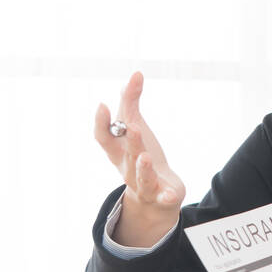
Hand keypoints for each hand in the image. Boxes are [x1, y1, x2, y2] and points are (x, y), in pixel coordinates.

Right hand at [93, 70, 186, 212]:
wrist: (155, 193)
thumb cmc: (140, 154)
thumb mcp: (135, 128)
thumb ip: (132, 102)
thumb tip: (136, 74)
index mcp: (118, 151)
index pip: (104, 138)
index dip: (101, 123)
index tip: (102, 105)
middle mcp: (127, 167)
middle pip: (127, 154)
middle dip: (130, 141)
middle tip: (134, 127)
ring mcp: (143, 183)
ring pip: (141, 177)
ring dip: (142, 167)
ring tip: (145, 157)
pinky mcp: (161, 195)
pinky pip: (163, 198)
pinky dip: (165, 197)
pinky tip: (170, 196)